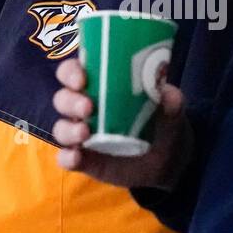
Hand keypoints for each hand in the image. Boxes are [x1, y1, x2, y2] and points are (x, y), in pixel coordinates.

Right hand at [52, 56, 193, 189]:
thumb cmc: (162, 121)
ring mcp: (82, 135)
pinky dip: (67, 158)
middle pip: (63, 99)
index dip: (71, 72)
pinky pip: (66, 158)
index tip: (82, 78)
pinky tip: (77, 157)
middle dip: (70, 101)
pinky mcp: (85, 160)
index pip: (73, 72)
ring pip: (61, 128)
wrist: (169, 158)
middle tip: (88, 107)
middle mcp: (85, 108)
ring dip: (68, 129)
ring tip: (85, 133)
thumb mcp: (171, 110)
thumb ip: (171, 101)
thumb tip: (168, 93)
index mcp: (100, 86)